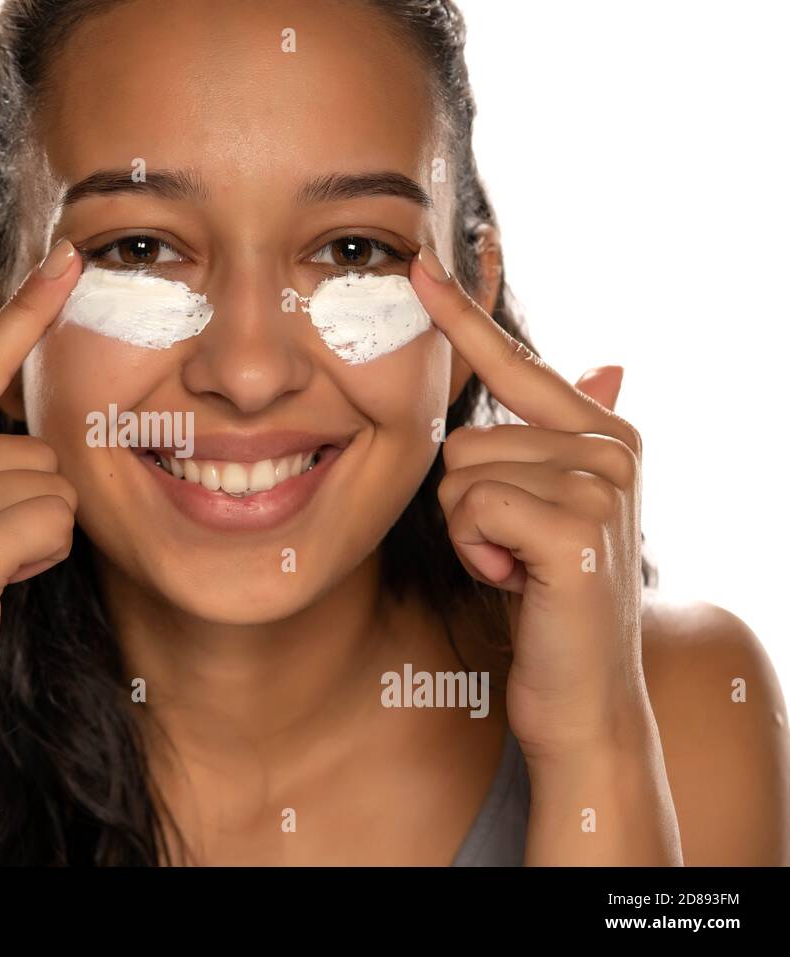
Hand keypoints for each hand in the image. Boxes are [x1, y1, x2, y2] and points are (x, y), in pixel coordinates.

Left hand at [411, 245, 649, 762]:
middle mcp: (611, 447)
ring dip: (467, 533)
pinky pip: (470, 506)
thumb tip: (610, 360)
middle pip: (465, 438)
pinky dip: (475, 552)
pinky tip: (517, 582)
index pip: (515, 364)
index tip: (419, 263)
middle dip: (465, 506)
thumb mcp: (545, 510)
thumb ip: (558, 436)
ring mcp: (600, 483)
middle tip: (510, 553)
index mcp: (602, 434)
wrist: (582, 696)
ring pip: (459, 474)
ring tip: (515, 568)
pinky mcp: (575, 524)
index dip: (463, 318)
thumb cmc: (546, 599)